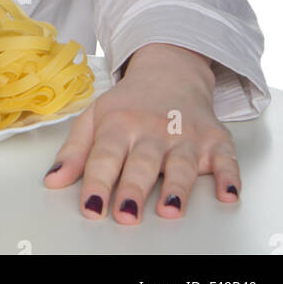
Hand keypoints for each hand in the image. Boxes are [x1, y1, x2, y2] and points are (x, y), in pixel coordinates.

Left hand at [42, 43, 240, 222]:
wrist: (171, 68)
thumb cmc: (130, 102)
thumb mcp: (96, 116)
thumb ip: (75, 151)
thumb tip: (53, 180)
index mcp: (119, 124)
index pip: (105, 157)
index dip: (97, 183)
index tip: (91, 208)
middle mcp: (152, 130)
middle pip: (142, 162)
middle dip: (134, 189)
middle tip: (126, 214)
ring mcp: (185, 135)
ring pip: (181, 163)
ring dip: (177, 187)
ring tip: (170, 209)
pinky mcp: (214, 140)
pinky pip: (225, 159)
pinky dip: (229, 177)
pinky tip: (228, 194)